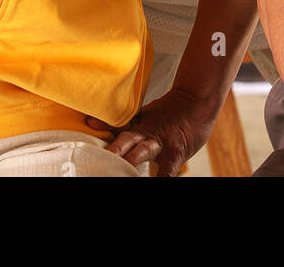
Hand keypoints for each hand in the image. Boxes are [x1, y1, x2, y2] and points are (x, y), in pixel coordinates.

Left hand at [84, 86, 220, 176]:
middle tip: (95, 158)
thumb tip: (90, 123)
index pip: (116, 126)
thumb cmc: (169, 114)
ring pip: (141, 151)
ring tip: (119, 167)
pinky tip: (158, 181)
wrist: (196, 101)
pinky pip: (167, 170)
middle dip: (111, 150)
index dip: (101, 126)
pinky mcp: (175, 154)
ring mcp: (160, 143)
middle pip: (124, 139)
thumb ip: (123, 124)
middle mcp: (145, 133)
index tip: (87, 131)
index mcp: (136, 124)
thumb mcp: (144, 116)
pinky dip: (161, 179)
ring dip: (129, 159)